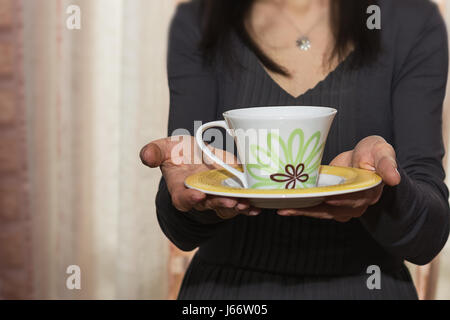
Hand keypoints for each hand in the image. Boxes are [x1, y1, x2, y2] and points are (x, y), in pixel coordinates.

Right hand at [140, 135, 260, 218]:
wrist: (197, 155)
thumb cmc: (179, 153)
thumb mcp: (165, 148)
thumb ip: (155, 151)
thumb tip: (145, 156)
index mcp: (180, 188)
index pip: (182, 198)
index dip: (190, 199)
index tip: (198, 195)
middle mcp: (200, 196)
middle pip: (209, 204)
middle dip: (220, 204)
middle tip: (230, 202)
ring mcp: (217, 196)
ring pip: (227, 207)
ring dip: (237, 207)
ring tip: (246, 204)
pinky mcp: (233, 193)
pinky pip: (241, 203)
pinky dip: (249, 206)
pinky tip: (258, 206)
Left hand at [277, 136, 400, 221]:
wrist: (363, 158)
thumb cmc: (373, 153)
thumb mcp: (382, 152)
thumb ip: (386, 163)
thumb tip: (394, 179)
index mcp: (368, 191)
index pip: (355, 199)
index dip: (342, 200)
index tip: (328, 198)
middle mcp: (353, 202)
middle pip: (333, 209)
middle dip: (313, 209)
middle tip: (292, 206)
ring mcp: (339, 204)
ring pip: (321, 211)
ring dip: (302, 211)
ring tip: (283, 208)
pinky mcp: (327, 201)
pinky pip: (314, 207)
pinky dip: (300, 208)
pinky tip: (283, 206)